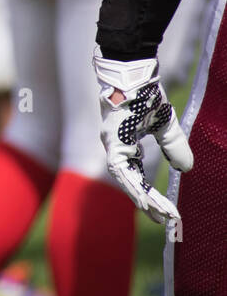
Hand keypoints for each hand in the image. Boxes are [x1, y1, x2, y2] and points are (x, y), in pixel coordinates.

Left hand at [94, 47, 189, 224]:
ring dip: (140, 196)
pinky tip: (142, 197)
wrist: (133, 75)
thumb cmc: (145, 96)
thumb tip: (185, 169)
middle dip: (147, 201)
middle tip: (163, 220)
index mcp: (126, 145)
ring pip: (125, 178)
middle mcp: (116, 148)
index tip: (165, 211)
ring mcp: (112, 144)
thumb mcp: (165, 125)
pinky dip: (132, 183)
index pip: (138, 175)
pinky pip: (121, 168)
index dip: (149, 192)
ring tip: (156, 214)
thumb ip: (173, 146)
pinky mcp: (112, 140)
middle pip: (131, 181)